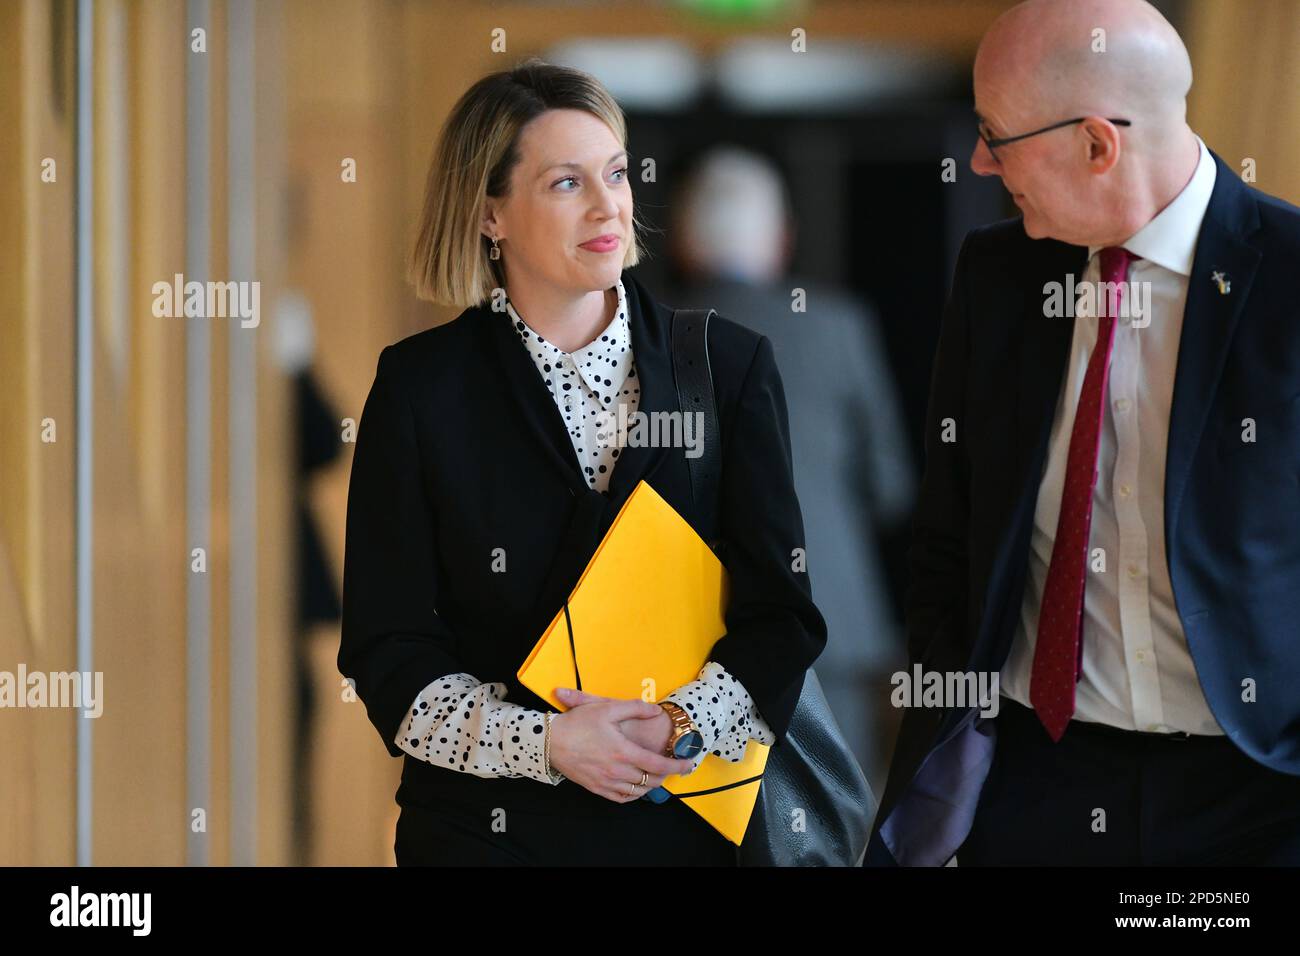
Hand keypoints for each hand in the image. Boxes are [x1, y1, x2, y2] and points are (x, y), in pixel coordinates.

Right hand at [549, 688, 695, 802]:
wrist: (550, 742)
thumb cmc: (578, 723)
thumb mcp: (607, 707)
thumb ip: (635, 708)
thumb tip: (655, 711)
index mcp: (624, 752)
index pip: (658, 764)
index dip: (677, 766)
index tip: (688, 764)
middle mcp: (617, 771)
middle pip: (650, 780)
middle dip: (666, 775)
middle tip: (672, 767)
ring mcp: (606, 782)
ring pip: (637, 791)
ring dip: (651, 785)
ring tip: (657, 775)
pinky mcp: (595, 788)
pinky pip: (621, 798)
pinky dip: (633, 795)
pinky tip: (636, 788)